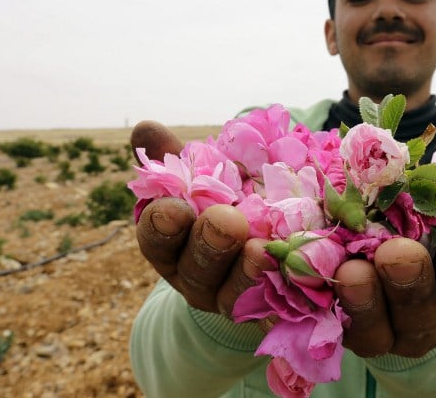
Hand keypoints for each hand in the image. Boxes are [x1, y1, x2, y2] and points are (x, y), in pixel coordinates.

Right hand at [130, 121, 275, 316]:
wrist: (269, 247)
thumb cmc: (227, 202)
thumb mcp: (203, 180)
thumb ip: (177, 158)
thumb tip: (146, 127)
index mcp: (172, 243)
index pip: (156, 237)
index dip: (162, 224)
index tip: (175, 207)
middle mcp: (195, 275)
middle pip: (195, 266)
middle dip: (210, 243)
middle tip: (228, 220)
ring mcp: (230, 297)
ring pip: (233, 289)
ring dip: (247, 269)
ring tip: (261, 249)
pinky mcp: (267, 308)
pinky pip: (274, 299)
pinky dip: (282, 282)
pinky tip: (289, 264)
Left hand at [335, 196, 435, 357]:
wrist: (394, 294)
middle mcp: (425, 327)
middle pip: (422, 315)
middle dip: (411, 283)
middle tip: (397, 252)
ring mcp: (382, 336)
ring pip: (374, 329)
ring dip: (363, 300)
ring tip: (351, 271)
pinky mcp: (341, 335)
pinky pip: (330, 324)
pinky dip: (320, 299)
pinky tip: (309, 272)